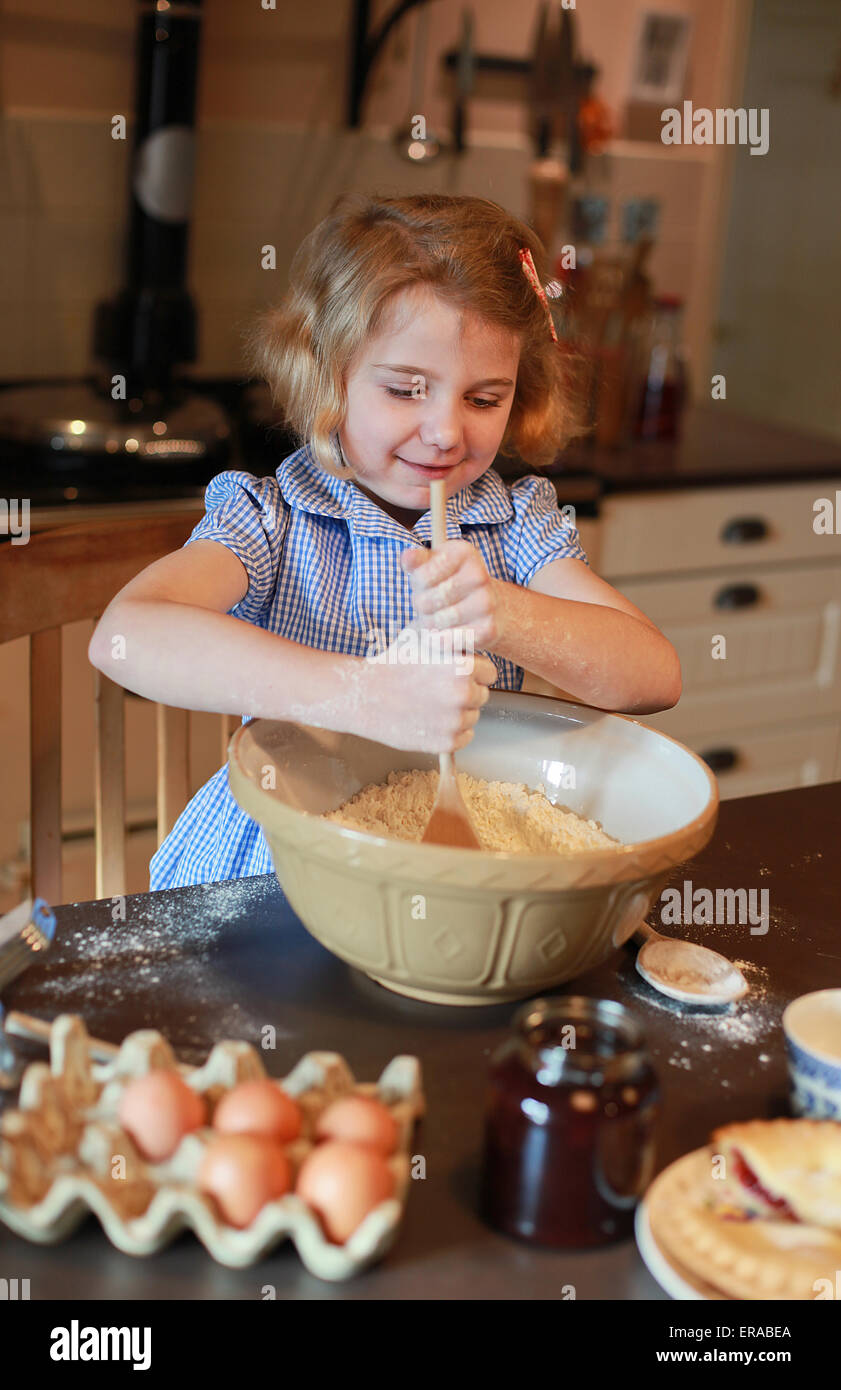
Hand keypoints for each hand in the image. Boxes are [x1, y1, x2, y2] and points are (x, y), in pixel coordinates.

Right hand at [356, 633, 497, 753]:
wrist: (364, 695)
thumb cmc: (392, 663)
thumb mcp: (424, 637)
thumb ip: (453, 639)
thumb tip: (474, 637)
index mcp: (463, 666)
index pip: (490, 673)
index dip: (474, 672)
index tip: (456, 674)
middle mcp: (463, 693)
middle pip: (482, 695)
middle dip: (466, 693)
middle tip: (438, 690)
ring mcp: (456, 720)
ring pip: (473, 717)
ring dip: (458, 713)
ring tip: (430, 705)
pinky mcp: (447, 742)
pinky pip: (464, 737)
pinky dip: (452, 732)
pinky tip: (431, 721)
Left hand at [400, 540, 505, 648]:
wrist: (490, 607)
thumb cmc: (453, 584)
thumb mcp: (435, 565)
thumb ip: (417, 560)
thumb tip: (408, 556)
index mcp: (464, 553)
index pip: (421, 576)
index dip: (417, 585)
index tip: (425, 584)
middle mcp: (479, 575)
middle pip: (426, 601)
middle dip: (421, 607)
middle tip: (427, 606)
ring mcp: (486, 603)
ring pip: (436, 622)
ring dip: (429, 625)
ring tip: (434, 619)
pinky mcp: (488, 629)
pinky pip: (449, 640)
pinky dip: (439, 641)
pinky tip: (442, 634)